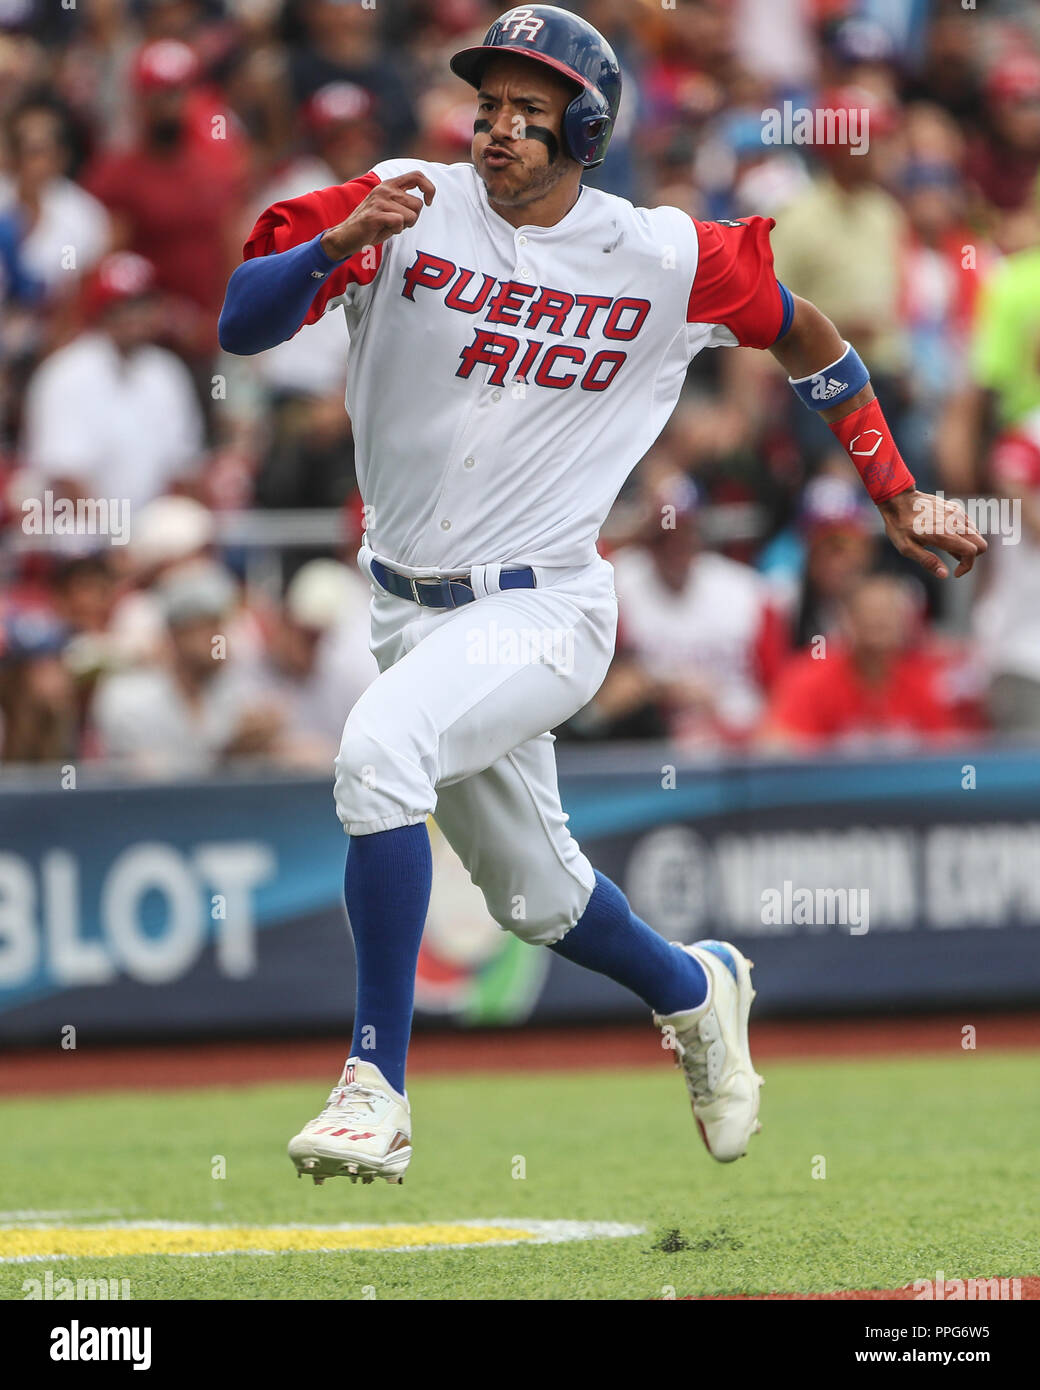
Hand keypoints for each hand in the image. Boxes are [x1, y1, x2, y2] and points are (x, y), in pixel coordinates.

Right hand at [320, 171, 435, 261]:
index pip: (417, 176)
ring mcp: (379, 200)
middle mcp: (384, 189)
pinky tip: (383, 230)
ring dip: (403, 226)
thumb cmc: (372, 225)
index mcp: (389, 185)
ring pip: (411, 215)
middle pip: (418, 204)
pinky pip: (399, 223)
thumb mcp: (389, 207)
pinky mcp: (375, 214)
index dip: (429, 188)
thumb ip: (403, 201)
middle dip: (412, 219)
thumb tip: (424, 201)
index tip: (429, 202)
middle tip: (396, 223)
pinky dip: (395, 230)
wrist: (346, 236)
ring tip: (387, 226)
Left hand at [877, 488, 986, 578]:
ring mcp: (957, 513)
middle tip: (953, 560)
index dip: (967, 566)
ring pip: (976, 534)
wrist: (899, 499)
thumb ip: (927, 561)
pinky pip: (969, 525)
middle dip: (971, 557)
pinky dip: (965, 534)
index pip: (971, 552)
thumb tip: (945, 574)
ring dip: (968, 545)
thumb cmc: (900, 525)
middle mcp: (955, 522)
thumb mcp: (907, 548)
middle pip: (981, 544)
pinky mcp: (955, 508)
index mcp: (944, 533)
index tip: (955, 573)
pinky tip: (947, 536)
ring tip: (947, 548)